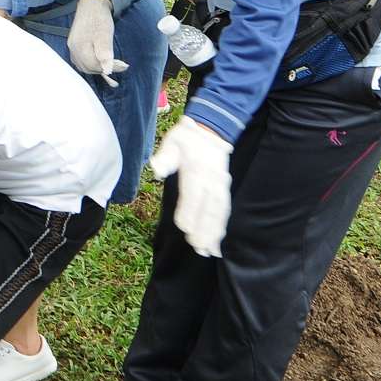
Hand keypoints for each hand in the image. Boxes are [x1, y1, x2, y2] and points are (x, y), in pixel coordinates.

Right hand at [67, 0, 128, 86]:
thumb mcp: (105, 34)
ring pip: (84, 66)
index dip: (110, 68)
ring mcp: (72, 47)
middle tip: (120, 64)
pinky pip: (81, 61)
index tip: (124, 65)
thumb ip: (105, 53)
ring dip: (98, 67)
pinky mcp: (74, 45)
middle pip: (88, 68)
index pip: (94, 66)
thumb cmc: (99, 17)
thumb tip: (107, 70)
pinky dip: (92, 64)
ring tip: (111, 63)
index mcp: (80, 47)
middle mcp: (73, 49)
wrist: (91, 4)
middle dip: (104, 69)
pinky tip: (101, 61)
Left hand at [149, 117, 233, 257]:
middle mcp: (211, 180)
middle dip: (204, 229)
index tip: (183, 227)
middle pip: (209, 208)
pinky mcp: (223, 189)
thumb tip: (156, 168)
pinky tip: (218, 241)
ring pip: (219, 212)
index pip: (193, 194)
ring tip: (210, 251)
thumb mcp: (172, 141)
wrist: (210, 130)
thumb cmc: (186, 138)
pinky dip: (222, 226)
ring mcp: (220, 185)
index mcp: (197, 170)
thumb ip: (165, 156)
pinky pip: (224, 210)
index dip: (189, 211)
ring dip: (215, 232)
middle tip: (198, 248)